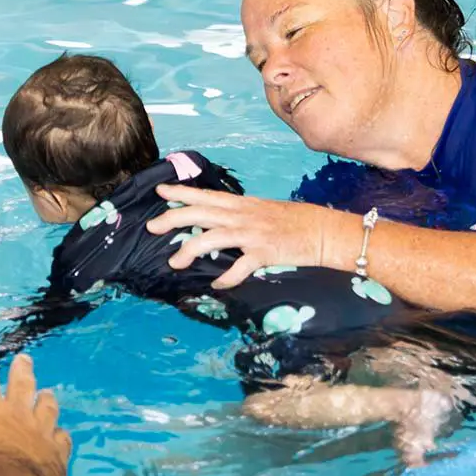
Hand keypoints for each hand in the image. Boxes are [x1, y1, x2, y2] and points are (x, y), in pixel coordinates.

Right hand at [0, 343, 71, 475]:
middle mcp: (17, 415)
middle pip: (22, 385)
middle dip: (22, 370)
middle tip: (25, 359)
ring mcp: (41, 434)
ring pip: (47, 409)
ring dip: (46, 400)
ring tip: (48, 393)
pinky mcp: (56, 455)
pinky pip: (62, 441)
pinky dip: (61, 437)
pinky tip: (62, 436)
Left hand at [146, 184, 340, 288]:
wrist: (324, 231)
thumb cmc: (293, 221)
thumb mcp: (262, 211)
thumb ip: (238, 214)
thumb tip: (216, 220)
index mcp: (242, 205)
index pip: (206, 195)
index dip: (182, 192)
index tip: (160, 190)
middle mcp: (243, 216)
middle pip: (201, 213)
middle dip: (173, 218)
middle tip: (151, 227)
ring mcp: (253, 234)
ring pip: (213, 237)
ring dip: (190, 250)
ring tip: (174, 262)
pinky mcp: (265, 252)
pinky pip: (240, 267)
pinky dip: (226, 278)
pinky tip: (216, 285)